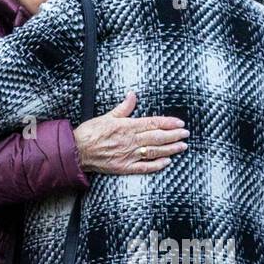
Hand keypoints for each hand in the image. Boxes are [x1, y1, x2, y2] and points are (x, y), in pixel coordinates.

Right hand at [73, 91, 188, 174]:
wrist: (77, 151)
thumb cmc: (90, 133)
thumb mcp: (107, 116)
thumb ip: (123, 108)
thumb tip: (132, 95)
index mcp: (127, 126)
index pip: (152, 123)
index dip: (168, 123)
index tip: (180, 123)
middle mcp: (130, 140)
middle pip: (157, 137)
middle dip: (174, 135)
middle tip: (186, 134)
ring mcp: (128, 155)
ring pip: (154, 151)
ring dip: (170, 149)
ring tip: (182, 146)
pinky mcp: (124, 167)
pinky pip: (144, 167)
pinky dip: (156, 165)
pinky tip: (167, 162)